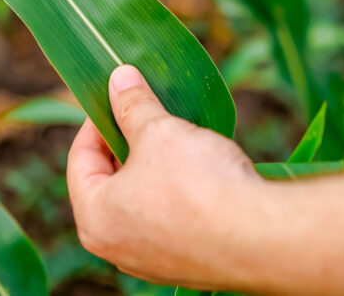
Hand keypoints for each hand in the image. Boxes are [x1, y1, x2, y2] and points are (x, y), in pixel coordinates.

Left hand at [67, 64, 267, 290]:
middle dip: (125, 145)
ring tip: (173, 138)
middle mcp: (115, 248)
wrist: (262, 238)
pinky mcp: (186, 266)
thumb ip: (133, 104)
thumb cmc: (199, 184)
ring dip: (152, 169)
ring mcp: (151, 262)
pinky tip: (198, 172)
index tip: (115, 98)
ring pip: (140, 203)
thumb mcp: (159, 131)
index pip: (80, 159)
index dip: (96, 120)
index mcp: (94, 217)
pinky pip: (169, 222)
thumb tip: (119, 76)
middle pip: (108, 183)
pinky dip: (175, 195)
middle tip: (144, 114)